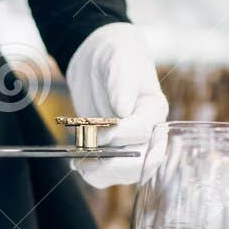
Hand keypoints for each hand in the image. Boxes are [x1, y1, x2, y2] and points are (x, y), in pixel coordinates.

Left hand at [64, 22, 167, 188]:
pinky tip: (75, 161)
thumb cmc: (116, 55)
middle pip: (142, 163)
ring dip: (100, 173)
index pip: (146, 132)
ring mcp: (128, 144)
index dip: (124, 136)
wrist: (99, 60)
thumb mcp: (119, 58)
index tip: (104, 132)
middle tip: (90, 156)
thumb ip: (122, 82)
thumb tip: (122, 109)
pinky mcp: (110, 149)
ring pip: (123, 174)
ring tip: (79, 162)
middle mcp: (146, 132)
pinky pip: (105, 172)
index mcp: (154, 110)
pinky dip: (90, 172)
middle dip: (115, 165)